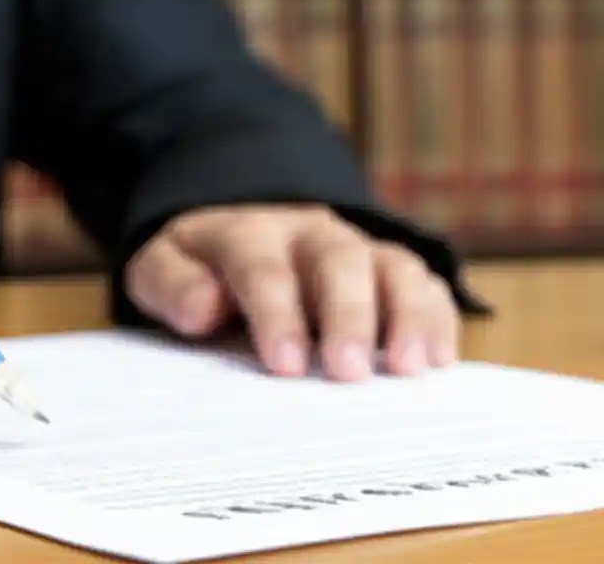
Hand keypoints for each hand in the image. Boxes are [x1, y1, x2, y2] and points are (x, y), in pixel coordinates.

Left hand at [125, 204, 460, 380]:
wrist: (237, 229)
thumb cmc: (199, 266)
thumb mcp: (162, 267)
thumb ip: (174, 286)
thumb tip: (202, 309)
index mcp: (248, 233)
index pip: (264, 267)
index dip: (278, 313)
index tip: (287, 366)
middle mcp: (309, 235)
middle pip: (339, 261)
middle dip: (348, 316)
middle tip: (351, 373)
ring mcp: (355, 248)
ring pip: (392, 265)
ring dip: (407, 314)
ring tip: (412, 369)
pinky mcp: (387, 269)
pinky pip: (422, 281)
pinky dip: (436, 316)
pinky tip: (441, 360)